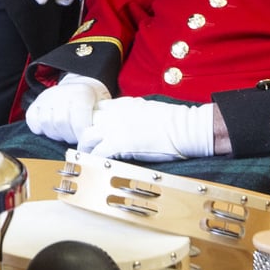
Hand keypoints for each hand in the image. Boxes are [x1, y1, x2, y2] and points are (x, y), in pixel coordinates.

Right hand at [24, 75, 109, 144]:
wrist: (82, 82)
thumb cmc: (93, 99)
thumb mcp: (103, 106)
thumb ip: (101, 121)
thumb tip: (99, 141)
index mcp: (82, 93)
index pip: (78, 123)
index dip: (82, 137)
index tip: (86, 142)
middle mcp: (62, 93)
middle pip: (60, 123)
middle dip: (69, 136)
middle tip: (75, 137)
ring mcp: (48, 96)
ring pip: (46, 122)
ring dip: (55, 134)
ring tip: (64, 133)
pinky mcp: (37, 101)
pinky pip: (32, 118)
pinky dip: (38, 127)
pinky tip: (49, 129)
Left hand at [76, 97, 217, 160]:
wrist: (185, 128)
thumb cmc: (174, 121)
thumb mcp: (147, 108)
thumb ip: (133, 112)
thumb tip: (130, 120)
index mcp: (122, 104)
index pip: (97, 109)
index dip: (93, 120)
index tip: (94, 129)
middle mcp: (114, 114)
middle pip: (87, 121)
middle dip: (84, 133)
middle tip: (85, 145)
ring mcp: (114, 128)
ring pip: (86, 137)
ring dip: (84, 148)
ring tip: (85, 157)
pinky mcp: (118, 144)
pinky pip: (98, 154)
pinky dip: (94, 160)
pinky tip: (95, 166)